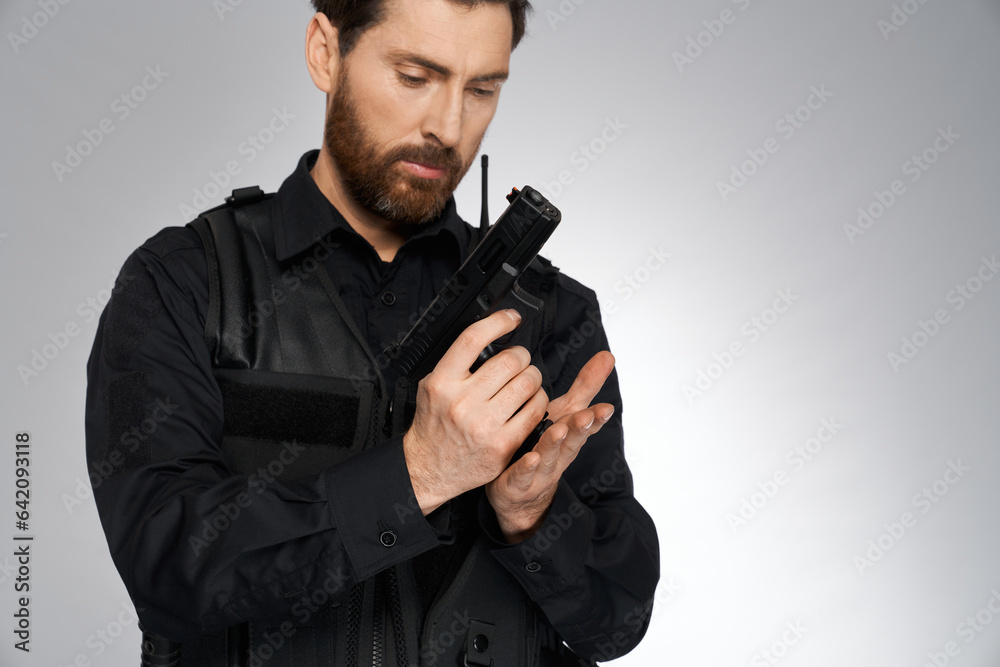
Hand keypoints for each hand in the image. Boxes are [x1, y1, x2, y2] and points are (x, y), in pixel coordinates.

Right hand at [403, 310, 548, 514]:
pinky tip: (531, 402)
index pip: (473, 339)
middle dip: (521, 356)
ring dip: (533, 377)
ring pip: (527, 383)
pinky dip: (538, 401)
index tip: (510, 318)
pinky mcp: (502, 444)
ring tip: (526, 381)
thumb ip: (456, 363)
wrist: (429, 468)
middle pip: (509, 360)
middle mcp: (462, 402)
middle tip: (520, 361)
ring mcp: (483, 425)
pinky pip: (535, 411)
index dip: (498, 322)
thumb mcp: (432, 386)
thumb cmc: (433, 425)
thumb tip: (489, 335)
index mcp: (442, 382)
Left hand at [485, 351, 615, 542]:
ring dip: (554, 444)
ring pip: (549, 456)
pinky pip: (523, 475)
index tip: (606, 408)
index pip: (586, 425)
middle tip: (586, 416)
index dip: (596, 418)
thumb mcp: (564, 414)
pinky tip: (530, 458)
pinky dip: (527, 468)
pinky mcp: (519, 483)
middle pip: (572, 441)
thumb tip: (608, 355)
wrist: (520, 493)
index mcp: (570, 435)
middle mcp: (559, 454)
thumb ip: (585, 387)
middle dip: (580, 429)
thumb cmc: (542, 443)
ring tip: (559, 430)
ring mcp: (540, 471)